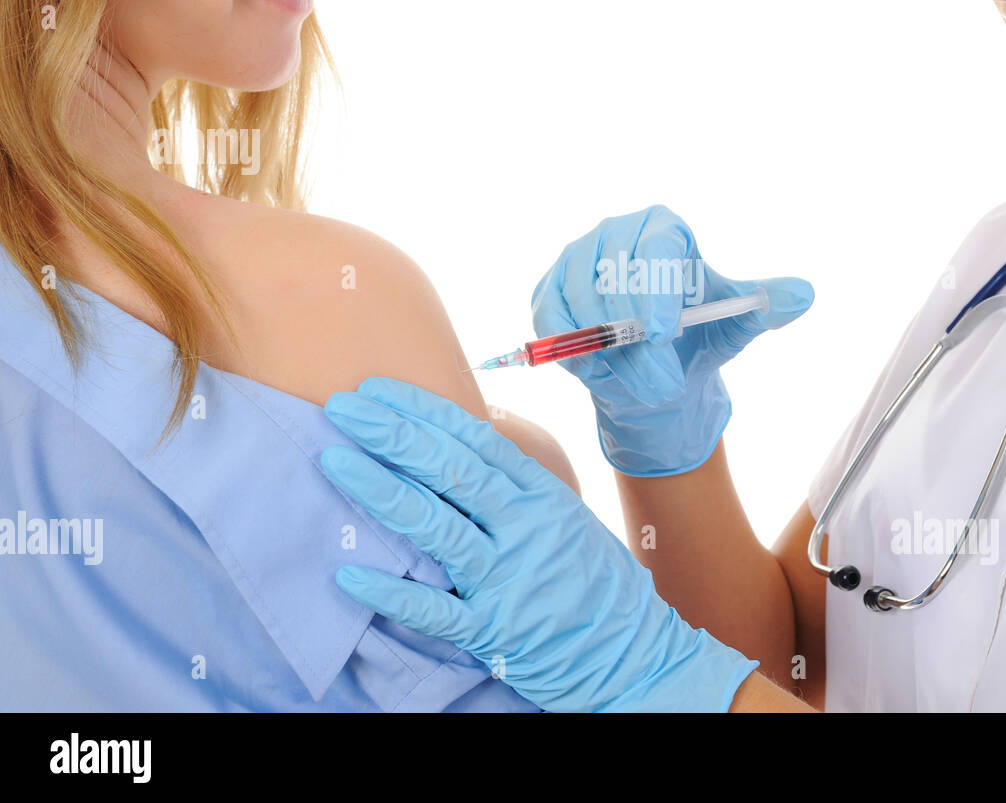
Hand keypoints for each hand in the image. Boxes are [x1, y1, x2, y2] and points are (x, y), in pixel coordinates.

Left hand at [319, 377, 759, 712]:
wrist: (633, 654)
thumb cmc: (592, 580)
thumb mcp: (564, 517)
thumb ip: (516, 484)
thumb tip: (466, 436)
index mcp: (542, 496)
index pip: (475, 441)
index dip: (423, 411)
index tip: (378, 390)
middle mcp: (526, 529)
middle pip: (451, 471)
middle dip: (393, 435)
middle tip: (342, 408)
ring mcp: (509, 580)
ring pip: (436, 526)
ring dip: (380, 490)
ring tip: (334, 461)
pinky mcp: (495, 631)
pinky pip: (435, 610)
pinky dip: (390, 592)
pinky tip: (349, 573)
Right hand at [530, 205, 812, 475]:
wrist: (655, 372)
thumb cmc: (697, 337)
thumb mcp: (734, 325)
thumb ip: (764, 306)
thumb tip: (803, 294)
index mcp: (664, 228)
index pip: (655, 246)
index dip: (655, 288)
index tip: (662, 332)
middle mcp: (615, 232)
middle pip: (612, 272)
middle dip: (635, 335)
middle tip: (661, 380)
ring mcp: (576, 258)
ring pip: (580, 299)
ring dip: (609, 350)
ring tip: (643, 384)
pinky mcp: (550, 290)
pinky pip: (551, 318)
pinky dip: (570, 347)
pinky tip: (597, 370)